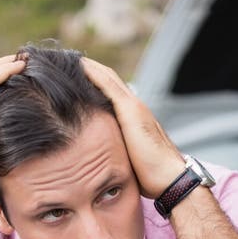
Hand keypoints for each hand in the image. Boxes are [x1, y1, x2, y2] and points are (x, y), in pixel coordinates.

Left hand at [81, 57, 184, 198]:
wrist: (170, 179)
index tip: (74, 78)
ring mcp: (133, 106)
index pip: (112, 92)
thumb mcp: (130, 160)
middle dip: (89, 69)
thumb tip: (103, 164)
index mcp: (134, 118)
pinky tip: (78, 65)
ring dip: (88, 66)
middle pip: (108, 79)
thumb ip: (118, 153)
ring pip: (107, 76)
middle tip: (66, 62)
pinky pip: (107, 84)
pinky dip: (93, 73)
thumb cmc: (153, 178)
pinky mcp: (130, 110)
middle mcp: (135, 107)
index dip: (94, 82)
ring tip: (67, 59)